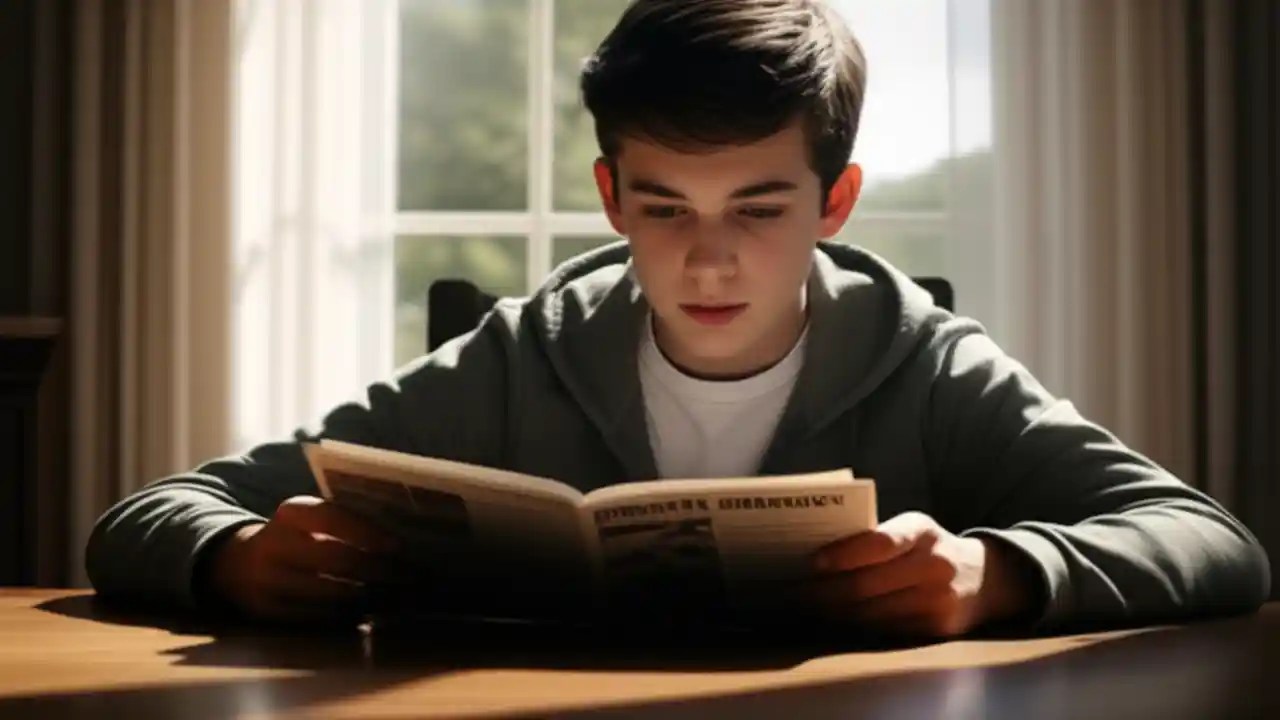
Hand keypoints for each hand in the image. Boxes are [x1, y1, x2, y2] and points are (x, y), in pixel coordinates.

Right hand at [204, 495, 402, 623]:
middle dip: (374, 569)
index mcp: (290, 513)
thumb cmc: (295, 538)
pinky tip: (364, 612)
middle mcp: (274, 543)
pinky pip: (314, 616)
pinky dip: (343, 615)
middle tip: (406, 577)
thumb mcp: (310, 519)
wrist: (237, 565)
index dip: (367, 532)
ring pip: (326, 591)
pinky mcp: (265, 610)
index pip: (332, 516)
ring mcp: (266, 579)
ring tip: (393, 596)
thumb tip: (397, 542)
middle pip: (333, 557)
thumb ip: (344, 523)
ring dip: (364, 595)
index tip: (399, 546)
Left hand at [806, 511, 1033, 637]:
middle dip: (825, 592)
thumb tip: (818, 558)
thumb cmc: (929, 548)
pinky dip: (855, 626)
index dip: (842, 555)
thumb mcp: (911, 530)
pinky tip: (836, 620)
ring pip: (871, 613)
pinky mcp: (936, 629)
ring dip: (834, 613)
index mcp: (922, 532)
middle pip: (867, 585)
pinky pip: (884, 630)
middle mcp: (933, 565)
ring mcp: (937, 600)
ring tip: (808, 608)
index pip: (878, 543)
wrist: (984, 579)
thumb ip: (875, 538)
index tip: (812, 563)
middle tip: (795, 593)